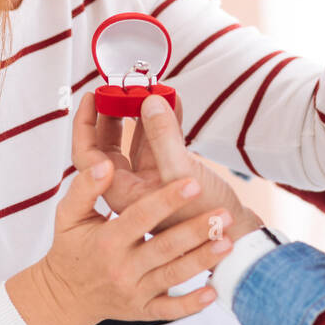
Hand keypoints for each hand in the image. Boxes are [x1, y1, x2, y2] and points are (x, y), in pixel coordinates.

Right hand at [8, 163, 234, 324]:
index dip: (166, 200)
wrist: (64, 296)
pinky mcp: (143, 310)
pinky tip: (214, 291)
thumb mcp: (67, 215)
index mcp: (107, 240)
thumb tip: (104, 163)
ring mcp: (134, 292)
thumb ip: (85, 187)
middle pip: (165, 247)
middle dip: (196, 230)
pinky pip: (170, 310)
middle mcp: (122, 268)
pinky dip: (192, 304)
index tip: (192, 183)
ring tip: (229, 243)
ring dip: (202, 261)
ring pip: (173, 276)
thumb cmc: (69, 246)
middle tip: (224, 214)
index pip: (141, 217)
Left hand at [72, 92, 256, 236]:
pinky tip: (172, 100)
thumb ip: (163, 137)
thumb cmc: (206, 217)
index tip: (93, 96)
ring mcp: (152, 180)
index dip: (86, 125)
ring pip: (137, 141)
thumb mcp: (181, 173)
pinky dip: (166, 122)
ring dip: (142, 114)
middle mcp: (132, 187)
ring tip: (147, 87)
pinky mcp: (172, 175)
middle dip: (113, 114)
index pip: (88, 157)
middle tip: (119, 87)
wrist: (238, 238)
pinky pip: (161, 142)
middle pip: (109, 146)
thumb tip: (149, 102)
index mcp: (121, 193)